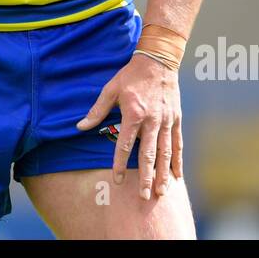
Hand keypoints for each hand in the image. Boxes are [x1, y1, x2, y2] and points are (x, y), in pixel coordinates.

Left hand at [76, 54, 182, 198]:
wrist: (158, 61)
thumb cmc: (130, 76)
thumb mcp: (110, 90)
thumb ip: (97, 111)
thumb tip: (80, 126)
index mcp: (134, 114)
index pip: (126, 145)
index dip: (121, 163)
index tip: (118, 180)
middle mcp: (152, 120)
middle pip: (149, 154)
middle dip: (147, 177)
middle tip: (145, 196)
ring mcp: (166, 121)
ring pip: (166, 153)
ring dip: (164, 174)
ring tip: (162, 192)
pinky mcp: (176, 119)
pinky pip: (178, 143)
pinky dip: (178, 161)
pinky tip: (177, 176)